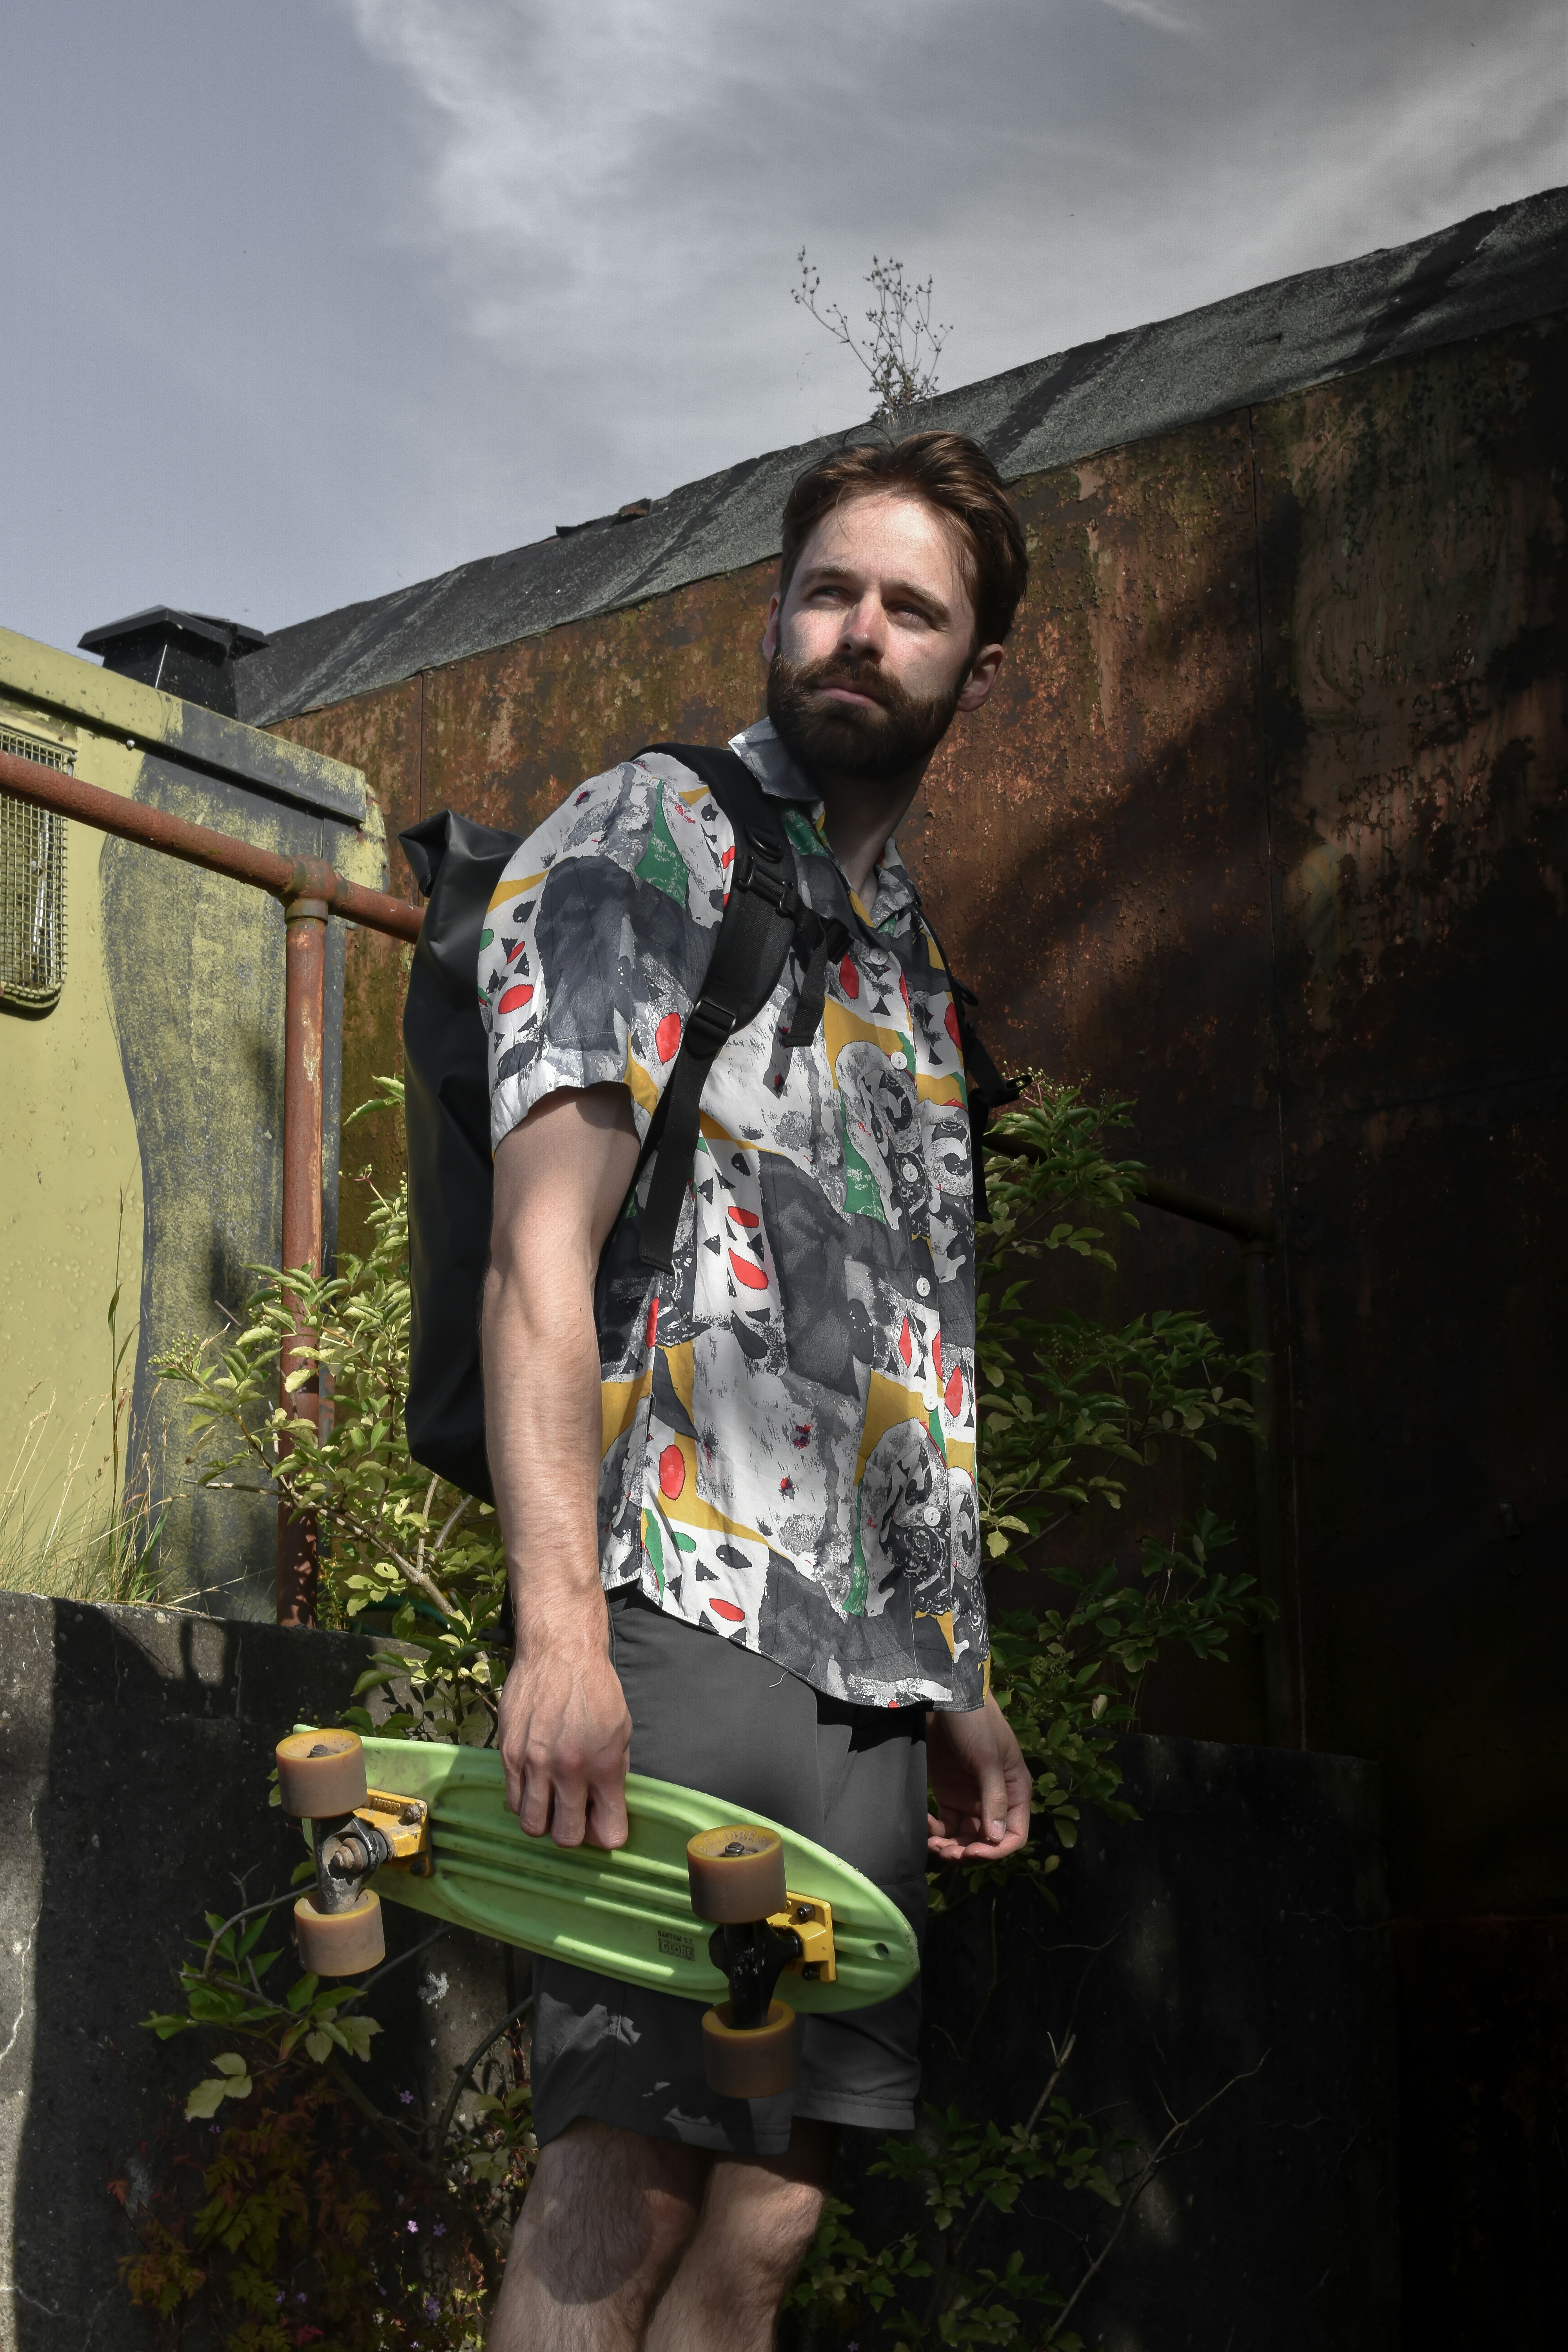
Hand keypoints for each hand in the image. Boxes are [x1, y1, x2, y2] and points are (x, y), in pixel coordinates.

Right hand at [497, 1621, 631, 1850]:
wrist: (559, 1652)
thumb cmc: (596, 1688)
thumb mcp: (621, 1730)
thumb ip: (612, 1774)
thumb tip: (602, 1807)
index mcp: (603, 1767)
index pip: (607, 1833)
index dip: (606, 1835)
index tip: (603, 1825)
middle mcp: (567, 1771)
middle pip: (565, 1837)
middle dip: (573, 1831)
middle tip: (575, 1813)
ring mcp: (533, 1764)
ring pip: (532, 1825)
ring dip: (545, 1818)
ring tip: (552, 1798)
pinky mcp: (508, 1754)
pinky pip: (513, 1799)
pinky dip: (525, 1799)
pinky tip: (535, 1781)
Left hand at [925, 1694, 1030, 1862]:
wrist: (945, 1699)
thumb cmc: (975, 1725)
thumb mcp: (987, 1759)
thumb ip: (993, 1798)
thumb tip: (996, 1839)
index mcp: (1015, 1792)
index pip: (1013, 1834)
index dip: (996, 1850)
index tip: (973, 1852)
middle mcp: (995, 1799)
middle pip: (987, 1840)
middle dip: (968, 1851)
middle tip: (945, 1852)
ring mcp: (971, 1798)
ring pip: (965, 1836)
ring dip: (951, 1845)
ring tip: (933, 1844)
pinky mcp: (949, 1793)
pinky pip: (946, 1823)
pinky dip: (937, 1830)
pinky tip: (926, 1824)